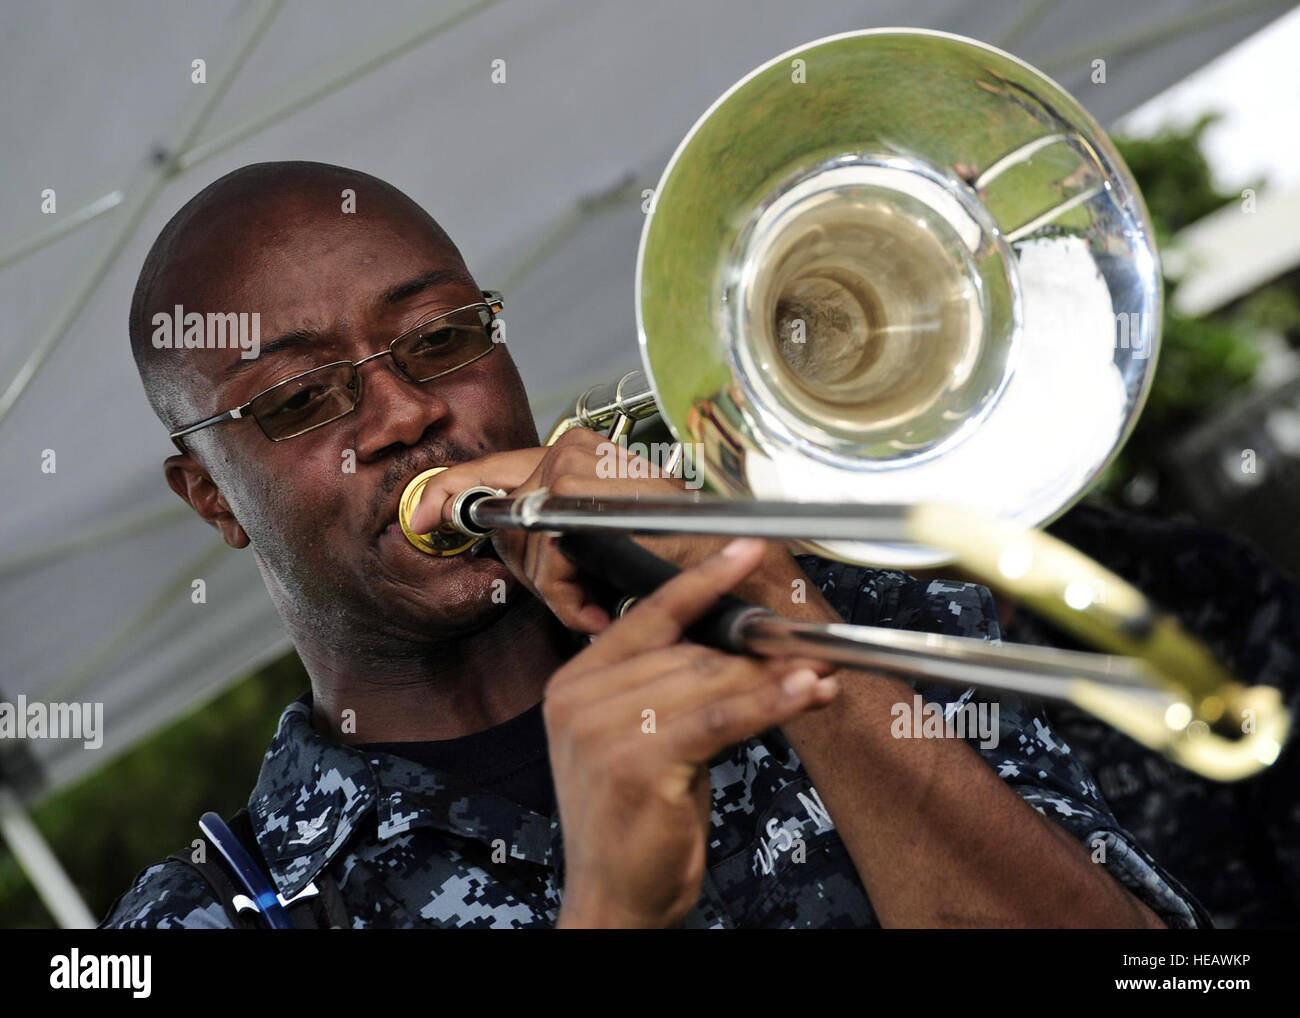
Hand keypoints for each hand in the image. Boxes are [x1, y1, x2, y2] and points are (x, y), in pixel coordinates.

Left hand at [409, 428, 814, 632]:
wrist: (729, 580)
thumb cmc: (673, 568)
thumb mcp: (598, 548)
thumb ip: (546, 536)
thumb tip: (480, 530)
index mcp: (572, 456)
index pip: (489, 470)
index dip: (450, 494)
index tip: (424, 516)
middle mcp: (570, 449)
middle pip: (505, 518)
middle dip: (535, 574)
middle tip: (579, 600)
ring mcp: (574, 463)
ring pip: (525, 541)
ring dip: (558, 589)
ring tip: (599, 601)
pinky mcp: (579, 486)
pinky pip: (546, 549)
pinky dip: (568, 588)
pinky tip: (599, 599)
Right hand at [545, 537, 838, 927]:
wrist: (612, 899)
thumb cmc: (632, 823)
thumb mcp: (643, 741)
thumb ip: (677, 690)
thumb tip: (748, 652)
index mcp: (574, 685)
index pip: (647, 617)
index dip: (701, 581)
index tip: (744, 552)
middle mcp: (579, 701)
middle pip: (690, 654)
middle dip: (755, 655)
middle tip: (807, 650)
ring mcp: (602, 732)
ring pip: (710, 683)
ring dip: (772, 680)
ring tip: (817, 677)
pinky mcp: (638, 764)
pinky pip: (720, 719)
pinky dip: (768, 703)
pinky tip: (802, 692)